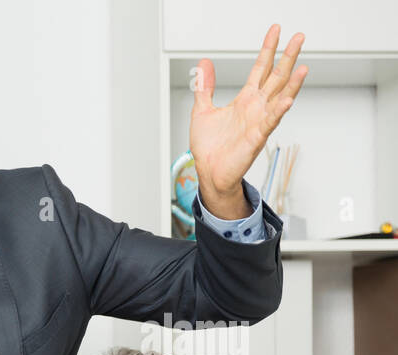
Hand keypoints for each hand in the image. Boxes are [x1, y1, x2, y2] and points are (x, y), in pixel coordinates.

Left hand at [189, 24, 306, 216]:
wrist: (208, 173)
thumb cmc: (209, 147)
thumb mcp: (202, 111)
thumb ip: (205, 87)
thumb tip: (203, 64)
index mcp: (245, 100)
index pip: (260, 69)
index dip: (268, 49)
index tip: (276, 30)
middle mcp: (256, 108)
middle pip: (276, 77)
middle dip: (287, 57)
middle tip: (299, 37)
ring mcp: (258, 122)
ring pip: (279, 99)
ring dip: (292, 84)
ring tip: (303, 67)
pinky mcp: (256, 139)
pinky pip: (269, 123)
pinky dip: (278, 112)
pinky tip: (287, 101)